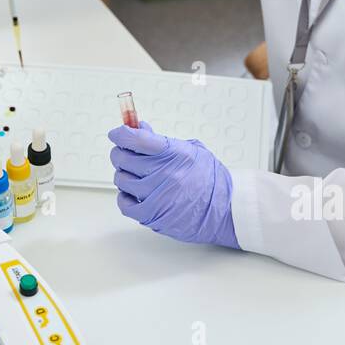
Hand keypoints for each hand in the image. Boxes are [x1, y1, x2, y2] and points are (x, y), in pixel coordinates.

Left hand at [110, 121, 238, 247]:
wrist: (226, 210)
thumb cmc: (210, 180)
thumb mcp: (191, 150)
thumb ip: (161, 141)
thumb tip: (139, 128)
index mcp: (173, 153)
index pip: (135, 138)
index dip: (121, 133)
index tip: (117, 133)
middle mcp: (164, 174)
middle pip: (123, 158)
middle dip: (121, 152)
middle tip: (126, 153)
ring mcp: (157, 196)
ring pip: (121, 180)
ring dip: (124, 175)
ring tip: (136, 175)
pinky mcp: (153, 215)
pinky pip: (125, 203)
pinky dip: (125, 197)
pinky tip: (133, 193)